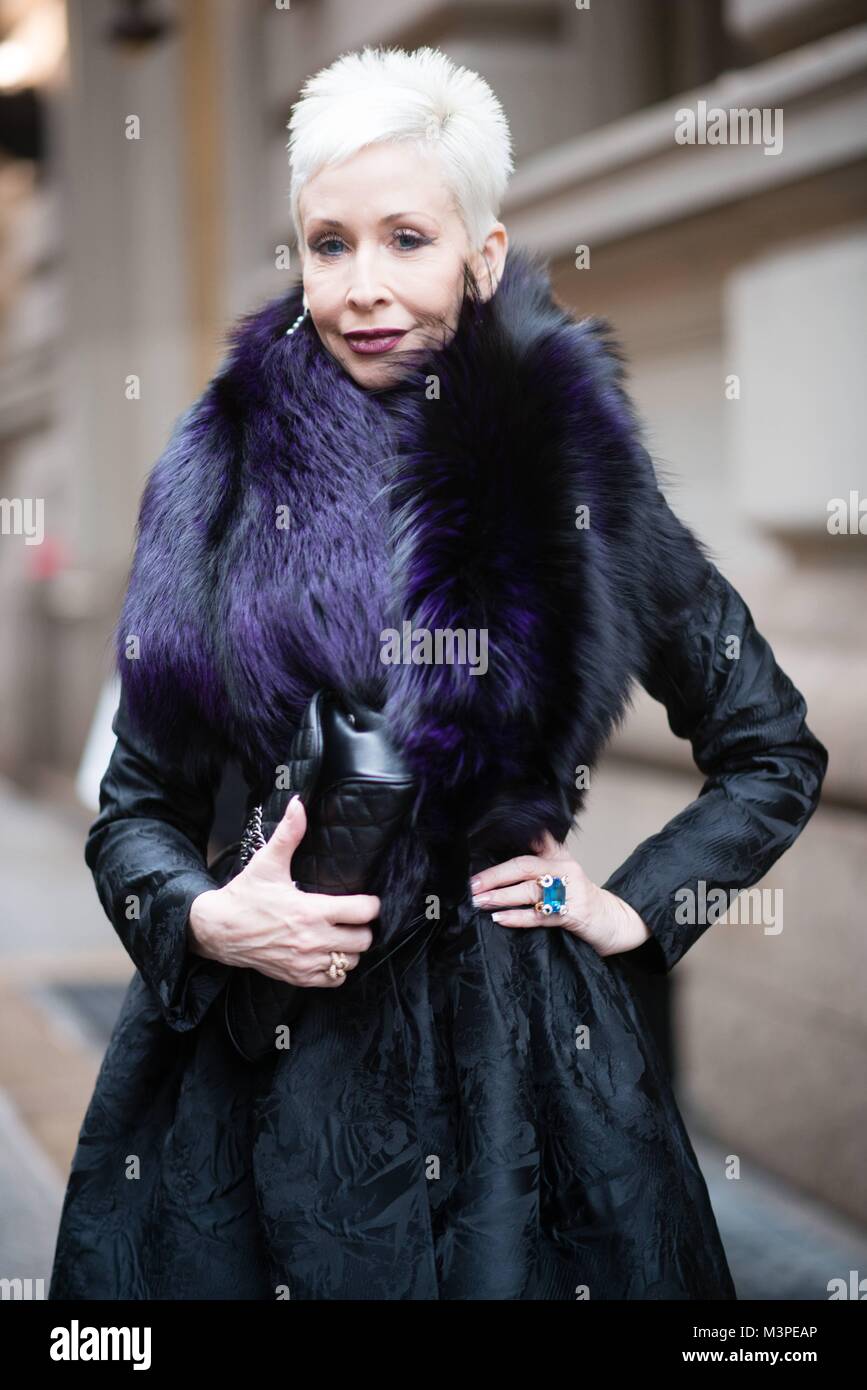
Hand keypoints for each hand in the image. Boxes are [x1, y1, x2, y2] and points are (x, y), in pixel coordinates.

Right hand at [187, 795, 379, 988]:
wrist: (218, 930)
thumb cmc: (245, 895)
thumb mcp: (267, 863)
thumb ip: (289, 834)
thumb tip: (299, 804)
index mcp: (311, 911)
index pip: (364, 912)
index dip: (371, 904)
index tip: (366, 899)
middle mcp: (313, 940)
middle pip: (364, 940)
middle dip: (364, 927)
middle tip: (355, 917)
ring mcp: (306, 962)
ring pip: (352, 961)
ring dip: (352, 949)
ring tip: (343, 934)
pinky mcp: (298, 977)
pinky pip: (334, 980)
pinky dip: (337, 968)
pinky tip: (329, 953)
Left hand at [469, 829, 651, 958]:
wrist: (613, 920)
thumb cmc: (579, 898)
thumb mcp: (562, 873)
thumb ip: (538, 863)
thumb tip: (498, 866)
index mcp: (559, 856)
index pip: (535, 839)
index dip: (512, 838)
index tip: (485, 840)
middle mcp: (564, 869)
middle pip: (525, 866)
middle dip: (496, 875)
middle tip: (474, 884)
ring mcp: (570, 891)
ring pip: (530, 891)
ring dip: (501, 896)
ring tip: (481, 900)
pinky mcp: (573, 914)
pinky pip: (540, 915)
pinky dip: (518, 916)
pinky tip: (500, 918)